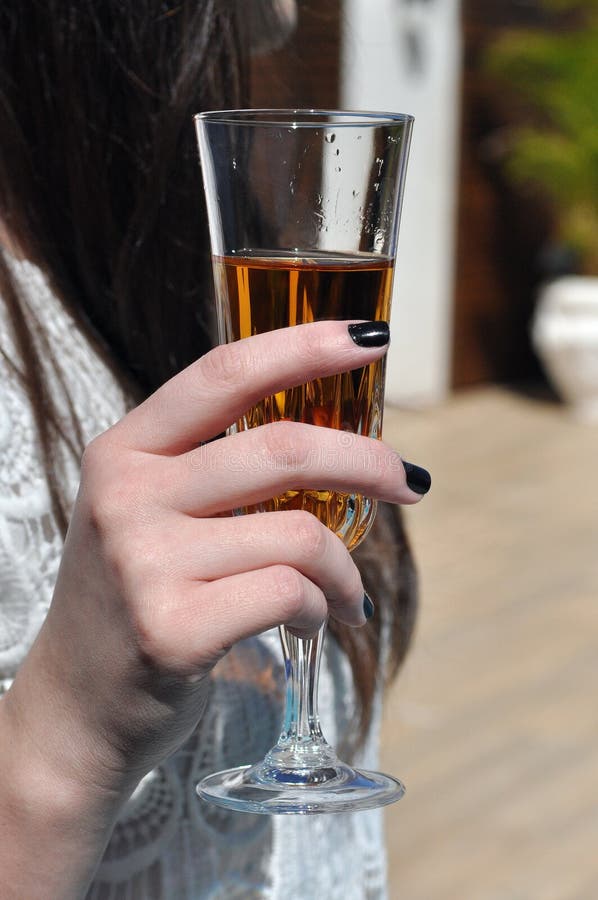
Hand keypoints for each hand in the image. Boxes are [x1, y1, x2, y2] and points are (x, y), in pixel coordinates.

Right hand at [5, 321, 425, 802]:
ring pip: (300, 534)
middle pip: (284, 450)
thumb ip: (213, 467)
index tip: (373, 340)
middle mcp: (127, 494)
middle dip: (370, 463)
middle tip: (410, 485)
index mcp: (125, 450)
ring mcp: (144, 561)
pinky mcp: (171, 628)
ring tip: (344, 594)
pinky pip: (290, 593)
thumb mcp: (149, 511)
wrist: (76, 705)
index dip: (307, 346)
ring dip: (345, 568)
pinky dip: (323, 607)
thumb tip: (332, 436)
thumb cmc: (135, 596)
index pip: (225, 373)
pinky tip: (312, 622)